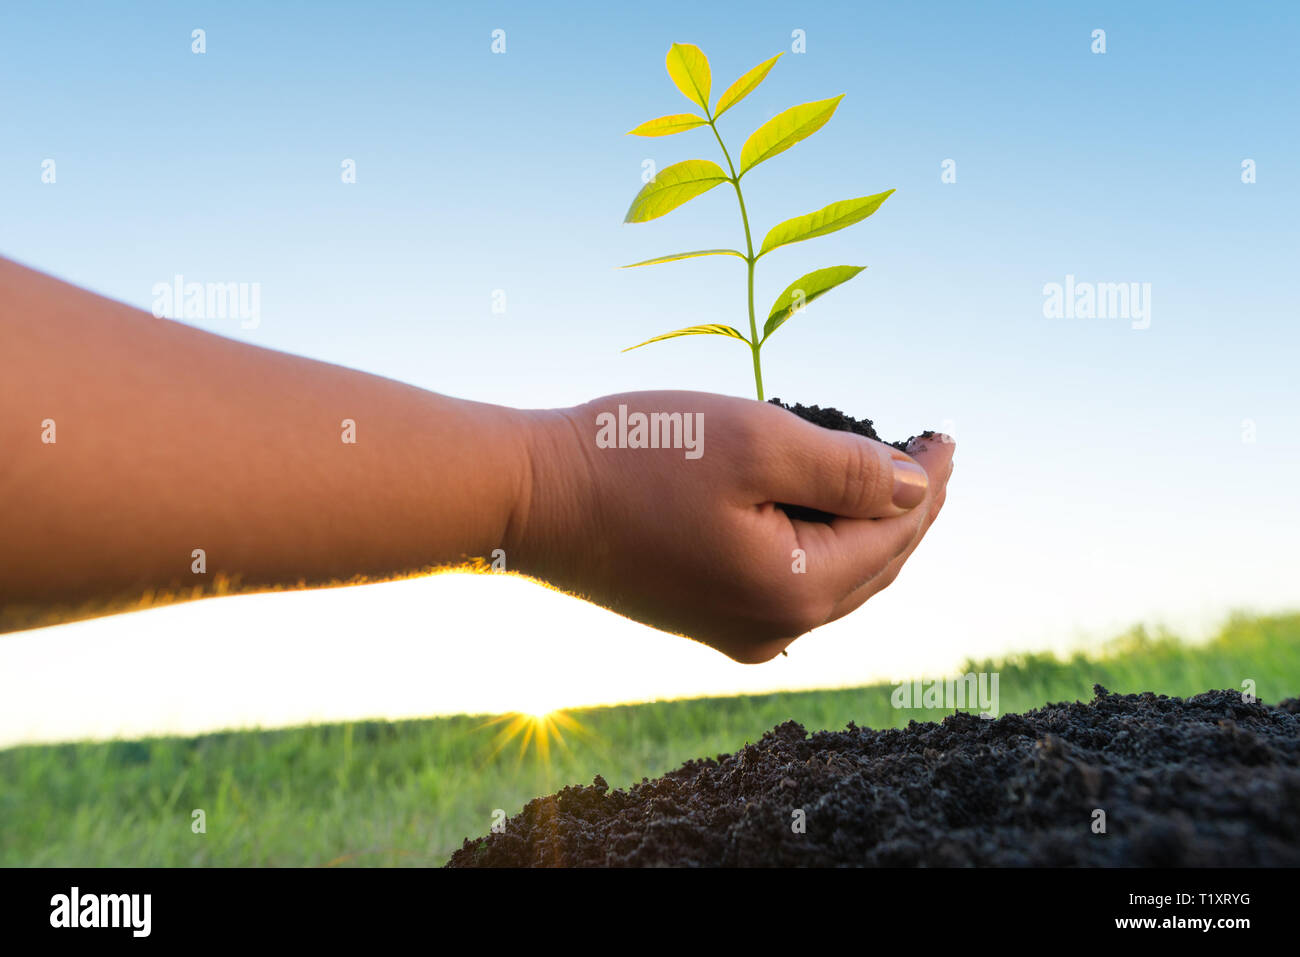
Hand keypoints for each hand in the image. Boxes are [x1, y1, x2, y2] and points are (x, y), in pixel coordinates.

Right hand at [512, 391, 954, 662]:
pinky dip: (816, 543)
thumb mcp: (758, 440)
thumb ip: (849, 467)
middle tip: (931, 458)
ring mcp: (735, 630)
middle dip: (907, 510)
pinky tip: (818, 511)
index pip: (895, 535)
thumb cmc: (638, 457)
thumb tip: (916, 488)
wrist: (532, 498)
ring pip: (831, 577)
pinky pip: (788, 583)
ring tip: (887, 477)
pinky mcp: (703, 618)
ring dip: (863, 527)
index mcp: (795, 589)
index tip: (948, 435)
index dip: (931, 482)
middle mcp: (773, 627)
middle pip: (871, 566)